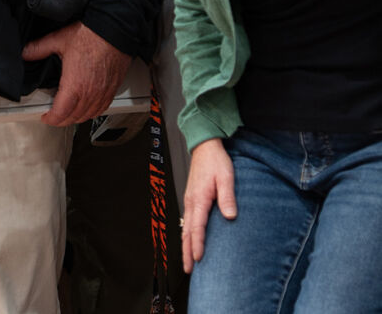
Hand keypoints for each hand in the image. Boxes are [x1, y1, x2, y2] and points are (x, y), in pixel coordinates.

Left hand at [20, 21, 132, 125]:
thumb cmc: (91, 36)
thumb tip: (26, 52)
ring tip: (68, 115)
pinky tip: (88, 108)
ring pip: (89, 115)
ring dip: (77, 118)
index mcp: (75, 85)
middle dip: (62, 120)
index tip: (45, 117)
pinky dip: (92, 112)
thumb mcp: (59, 40)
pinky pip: (102, 108)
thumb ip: (39, 48)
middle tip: (54, 117)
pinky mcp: (112, 89)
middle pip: (75, 117)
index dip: (51, 119)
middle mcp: (90, 93)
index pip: (61, 113)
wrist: (115, 31)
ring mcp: (103, 93)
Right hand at [181, 138, 235, 272]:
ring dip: (186, 245)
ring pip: (185, 228)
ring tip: (188, 261)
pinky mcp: (191, 199)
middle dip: (187, 251)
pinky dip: (187, 235)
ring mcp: (189, 201)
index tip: (199, 258)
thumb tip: (229, 216)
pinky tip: (189, 240)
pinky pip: (187, 221)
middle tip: (188, 269)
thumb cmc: (216, 161)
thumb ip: (227, 197)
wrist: (204, 147)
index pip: (198, 226)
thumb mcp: (226, 177)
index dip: (198, 244)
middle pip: (187, 232)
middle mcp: (191, 202)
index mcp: (199, 199)